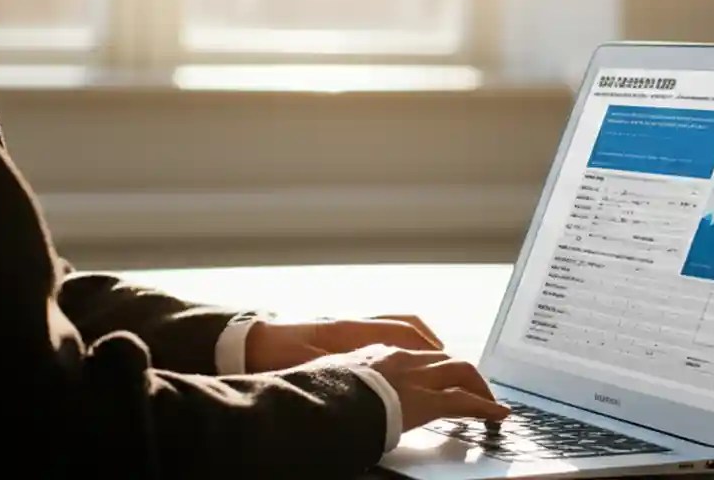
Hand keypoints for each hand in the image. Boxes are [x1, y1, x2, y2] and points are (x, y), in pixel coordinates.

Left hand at [245, 314, 445, 372]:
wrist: (247, 339)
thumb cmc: (274, 356)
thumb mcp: (307, 371)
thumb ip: (340, 377)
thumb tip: (371, 388)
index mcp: (351, 332)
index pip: (407, 337)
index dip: (436, 356)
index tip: (462, 380)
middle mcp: (357, 324)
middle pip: (413, 331)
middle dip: (443, 353)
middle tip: (466, 379)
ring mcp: (352, 324)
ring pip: (402, 326)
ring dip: (428, 344)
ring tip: (446, 365)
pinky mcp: (345, 330)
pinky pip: (387, 328)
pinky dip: (409, 338)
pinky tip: (411, 355)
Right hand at [327, 344, 510, 430]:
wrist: (326, 398)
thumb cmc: (320, 390)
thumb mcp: (329, 377)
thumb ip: (341, 380)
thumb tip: (331, 389)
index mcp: (379, 353)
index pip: (416, 356)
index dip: (432, 367)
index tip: (438, 378)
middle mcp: (404, 358)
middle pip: (445, 359)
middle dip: (464, 373)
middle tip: (476, 389)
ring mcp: (418, 377)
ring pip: (461, 372)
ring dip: (478, 387)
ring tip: (490, 403)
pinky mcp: (427, 401)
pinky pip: (465, 401)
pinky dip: (484, 407)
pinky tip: (497, 414)